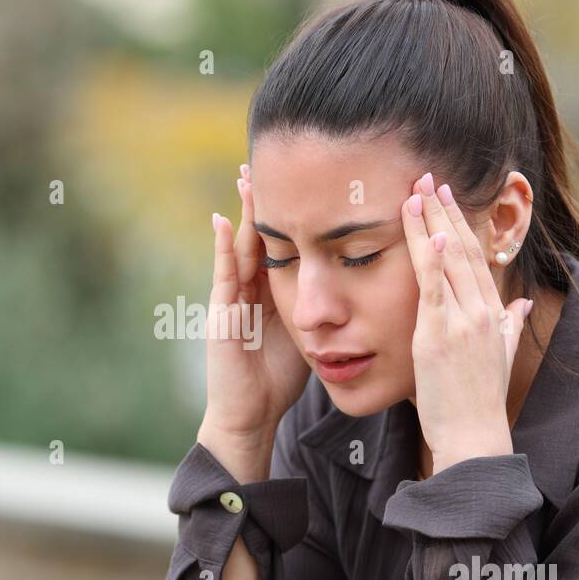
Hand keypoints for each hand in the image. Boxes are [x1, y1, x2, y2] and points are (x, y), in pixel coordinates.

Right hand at [200, 164, 309, 443]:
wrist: (248, 416)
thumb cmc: (278, 382)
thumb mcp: (307, 336)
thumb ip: (321, 312)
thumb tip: (357, 294)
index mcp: (269, 294)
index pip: (278, 245)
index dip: (286, 216)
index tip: (299, 184)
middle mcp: (247, 291)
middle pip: (256, 238)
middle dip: (261, 204)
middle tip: (263, 164)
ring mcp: (231, 301)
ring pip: (238, 248)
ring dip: (242, 214)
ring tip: (245, 180)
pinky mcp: (221, 315)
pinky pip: (222, 276)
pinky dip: (222, 249)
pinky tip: (224, 222)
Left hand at [400, 172, 532, 473]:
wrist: (475, 436)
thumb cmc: (479, 402)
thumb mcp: (501, 356)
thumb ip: (511, 325)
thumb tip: (525, 303)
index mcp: (493, 312)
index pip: (476, 257)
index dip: (460, 224)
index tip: (445, 197)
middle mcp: (482, 311)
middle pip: (461, 249)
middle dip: (443, 211)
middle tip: (427, 178)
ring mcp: (462, 322)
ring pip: (447, 262)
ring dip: (429, 224)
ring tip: (416, 192)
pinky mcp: (439, 336)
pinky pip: (434, 291)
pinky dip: (430, 261)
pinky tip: (424, 234)